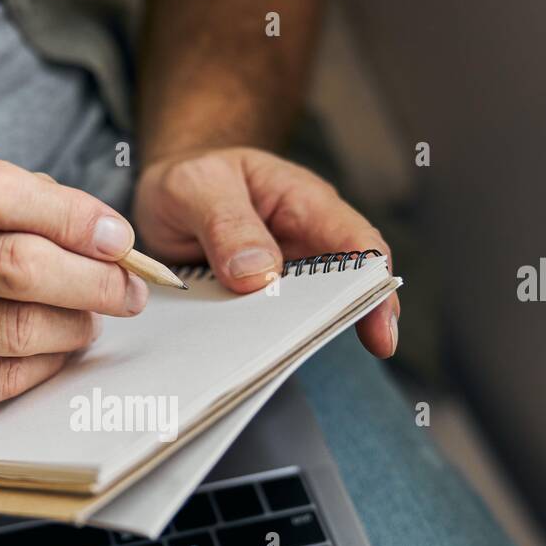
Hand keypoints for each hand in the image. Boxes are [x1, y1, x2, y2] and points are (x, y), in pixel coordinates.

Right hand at [0, 159, 147, 442]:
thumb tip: (92, 226)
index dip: (71, 213)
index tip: (115, 236)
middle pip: (20, 265)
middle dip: (95, 279)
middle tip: (129, 289)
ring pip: (20, 329)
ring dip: (77, 326)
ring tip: (91, 320)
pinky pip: (4, 378)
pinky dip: (46, 365)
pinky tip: (54, 352)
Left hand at [133, 147, 399, 357]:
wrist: (165, 195)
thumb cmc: (192, 180)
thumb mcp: (195, 186)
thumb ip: (225, 223)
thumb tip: (260, 275)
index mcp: (303, 203)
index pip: (355, 244)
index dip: (374, 286)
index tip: (380, 330)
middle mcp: (303, 244)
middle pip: (341, 288)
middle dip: (343, 322)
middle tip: (335, 356)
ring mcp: (281, 279)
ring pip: (304, 315)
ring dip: (297, 339)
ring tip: (280, 363)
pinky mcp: (255, 305)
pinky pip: (267, 329)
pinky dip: (263, 345)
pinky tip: (251, 365)